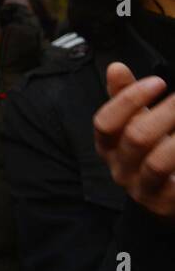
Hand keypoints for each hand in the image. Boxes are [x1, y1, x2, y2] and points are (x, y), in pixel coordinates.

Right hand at [93, 62, 174, 219]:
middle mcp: (119, 169)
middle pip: (135, 138)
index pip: (105, 122)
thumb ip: (125, 97)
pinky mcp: (165, 203)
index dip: (129, 100)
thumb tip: (116, 67)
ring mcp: (142, 189)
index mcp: (107, 147)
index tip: (157, 82)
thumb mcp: (135, 123)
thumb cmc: (151, 152)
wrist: (166, 197)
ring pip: (157, 162)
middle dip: (166, 113)